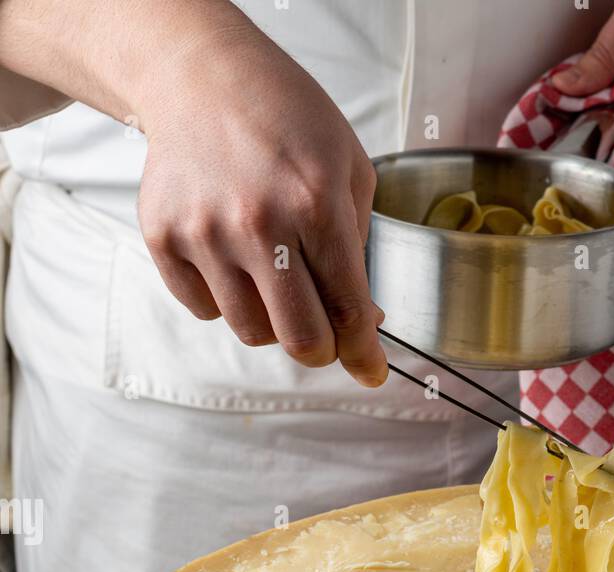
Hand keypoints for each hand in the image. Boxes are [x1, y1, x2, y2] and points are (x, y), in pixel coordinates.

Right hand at [137, 22, 387, 386]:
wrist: (201, 77)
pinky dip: (224, 299)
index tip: (370, 373)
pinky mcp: (164, 238)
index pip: (348, 309)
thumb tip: (363, 319)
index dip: (364, 353)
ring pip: (250, 331)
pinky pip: (204, 309)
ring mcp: (205, 233)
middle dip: (320, 348)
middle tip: (323, 334)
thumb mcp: (348, 167)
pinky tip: (230, 256)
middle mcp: (258, 224)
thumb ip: (361, 245)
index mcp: (315, 205)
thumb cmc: (286, 119)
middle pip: (299, 339)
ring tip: (271, 274)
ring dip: (270, 320)